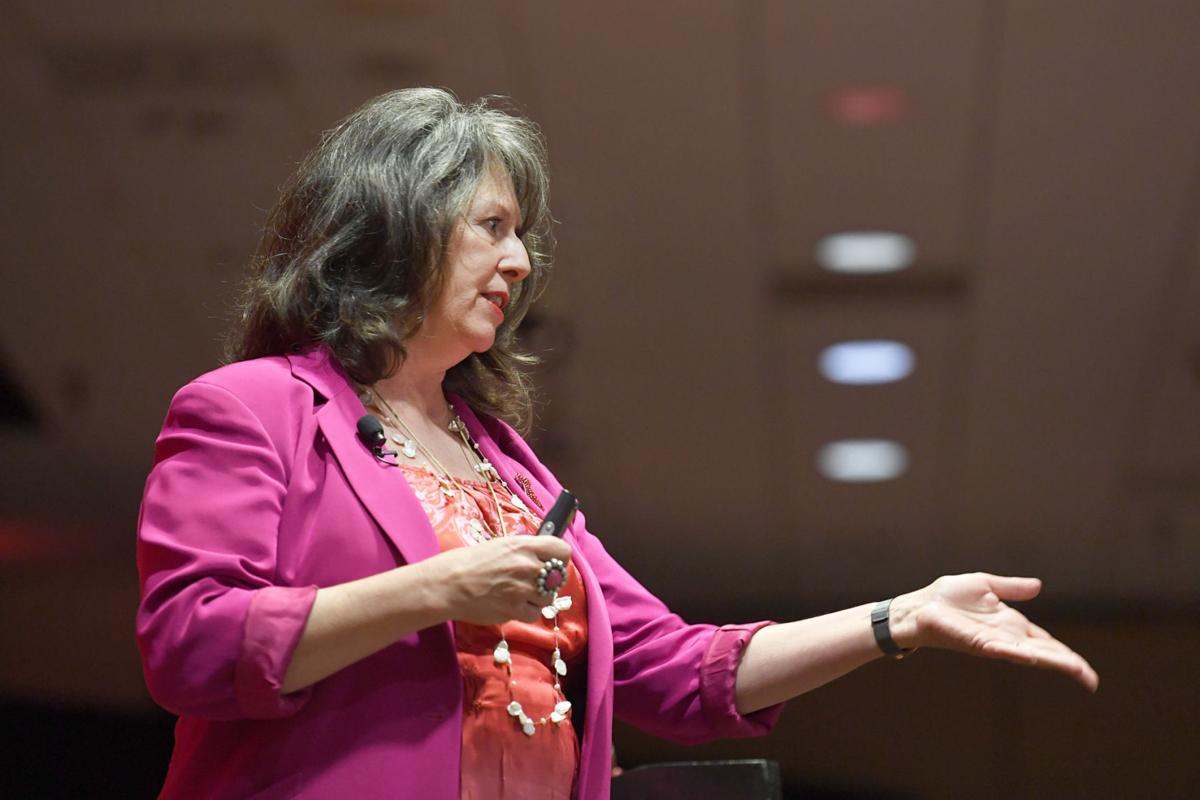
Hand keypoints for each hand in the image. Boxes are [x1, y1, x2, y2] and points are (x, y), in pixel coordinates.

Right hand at [420, 535, 572, 625]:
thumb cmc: (470, 561)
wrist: (448, 584)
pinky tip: (512, 605)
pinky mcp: (515, 610)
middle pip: (558, 576)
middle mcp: (527, 566)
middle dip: (549, 580)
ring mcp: (523, 589)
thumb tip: (543, 559)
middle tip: (534, 581)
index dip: (559, 558)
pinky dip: (527, 612)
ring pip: (548, 597)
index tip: (553, 563)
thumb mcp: (501, 545)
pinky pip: (535, 613)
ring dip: (538, 597)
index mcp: (524, 545)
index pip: (562, 550)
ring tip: (518, 593)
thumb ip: (525, 551)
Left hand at [891, 573, 1098, 690]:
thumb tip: (1039, 586)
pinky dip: (1015, 652)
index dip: (1066, 655)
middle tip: (1090, 680)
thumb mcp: (985, 584)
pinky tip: (1031, 656)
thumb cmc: (946, 598)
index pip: (1046, 643)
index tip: (1086, 671)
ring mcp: (991, 642)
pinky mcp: (974, 642)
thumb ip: (1011, 588)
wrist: (918, 606)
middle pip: (1043, 653)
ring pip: (1027, 655)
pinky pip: (998, 648)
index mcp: (1011, 625)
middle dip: (1067, 665)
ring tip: (1075, 671)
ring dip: (1050, 662)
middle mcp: (1005, 638)